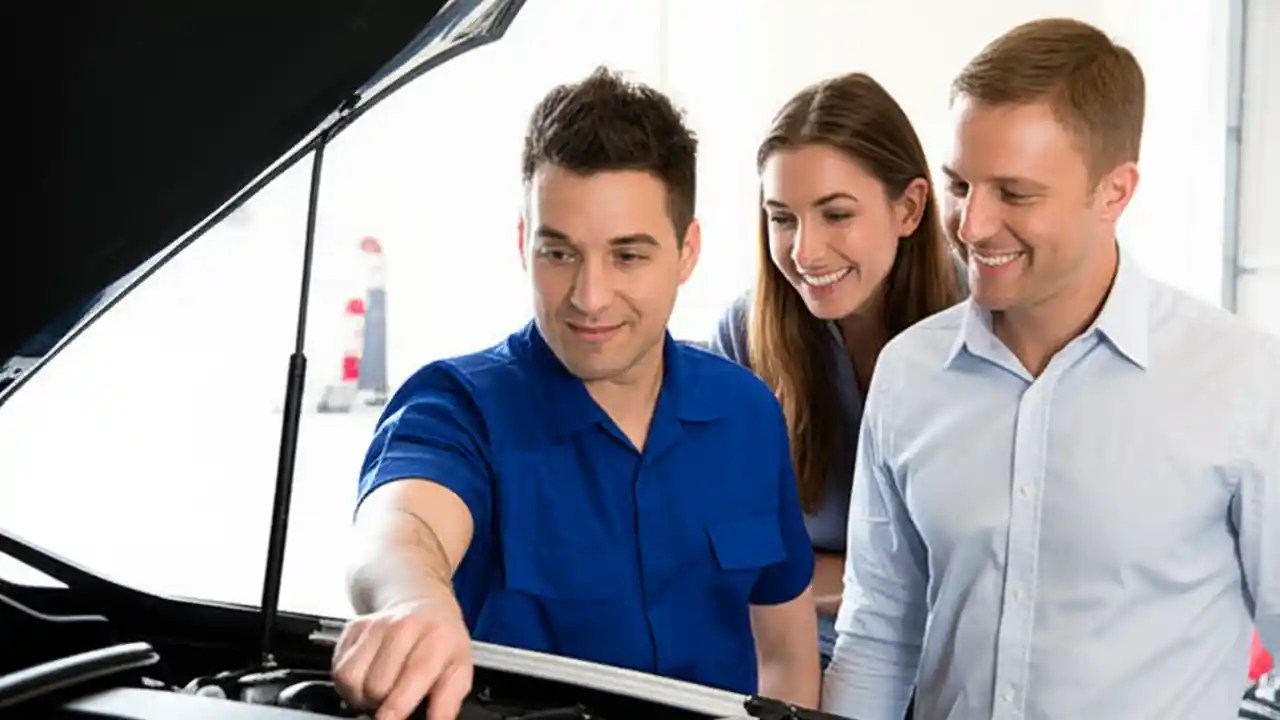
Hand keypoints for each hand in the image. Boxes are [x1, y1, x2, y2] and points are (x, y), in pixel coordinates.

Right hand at [331, 589, 472, 719]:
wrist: (423, 605)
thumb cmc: (441, 643)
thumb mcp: (459, 669)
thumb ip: (449, 700)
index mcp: (436, 638)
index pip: (415, 674)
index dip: (398, 706)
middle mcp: (404, 627)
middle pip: (376, 685)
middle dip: (382, 704)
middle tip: (394, 701)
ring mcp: (375, 625)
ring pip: (351, 678)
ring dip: (361, 696)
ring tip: (379, 693)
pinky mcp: (353, 627)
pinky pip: (338, 669)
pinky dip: (349, 684)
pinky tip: (367, 679)